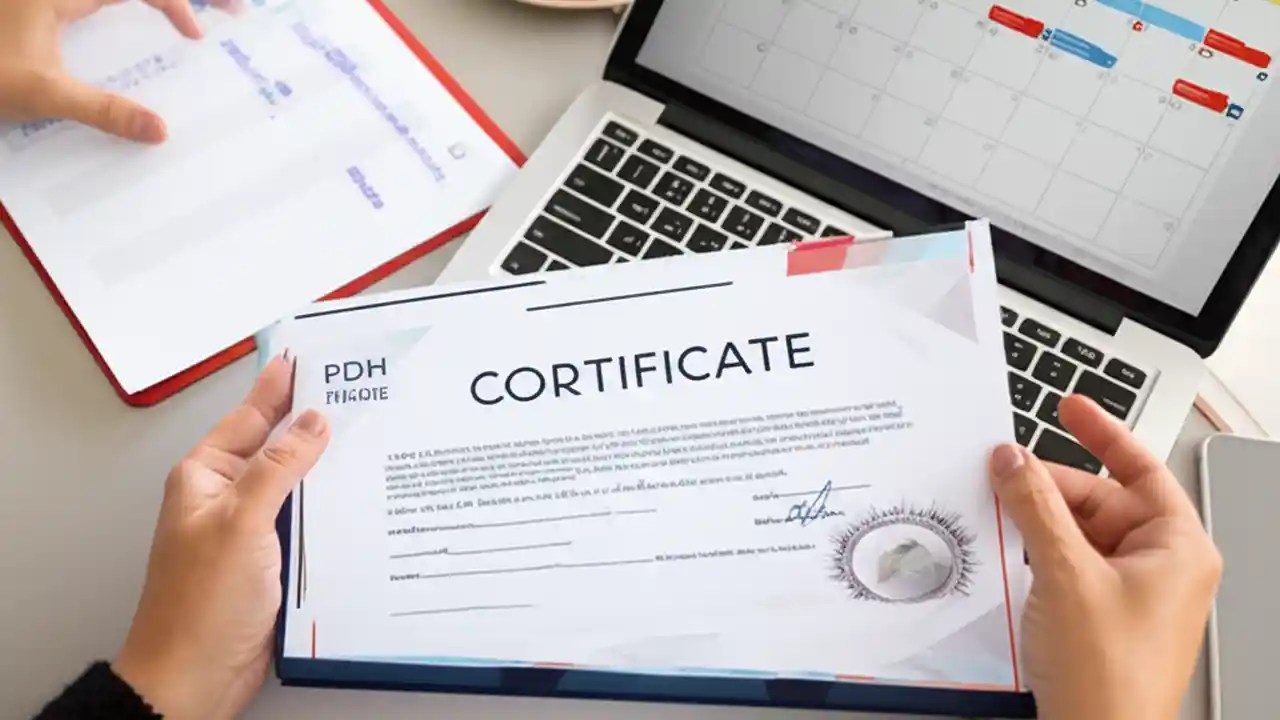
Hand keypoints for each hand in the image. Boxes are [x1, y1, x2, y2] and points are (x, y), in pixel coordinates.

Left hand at [0, 0, 227, 142]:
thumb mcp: (39, 91)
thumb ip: (102, 109)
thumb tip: (159, 131)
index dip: (175, 3)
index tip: (196, 34)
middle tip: (229, 6)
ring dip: (156, 2)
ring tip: (190, 16)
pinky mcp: (43, 9)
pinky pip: (102, 4)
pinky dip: (133, 6)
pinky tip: (142, 22)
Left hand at [113, 357, 330, 718]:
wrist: (194, 678)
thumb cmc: (198, 607)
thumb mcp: (240, 522)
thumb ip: (279, 469)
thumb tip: (312, 424)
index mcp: (206, 477)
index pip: (250, 416)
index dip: (280, 385)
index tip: (307, 356)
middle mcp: (228, 498)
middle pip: (279, 447)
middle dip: (315, 422)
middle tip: (356, 391)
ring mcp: (251, 530)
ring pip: (299, 486)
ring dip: (329, 469)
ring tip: (369, 437)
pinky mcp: (273, 561)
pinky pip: (308, 523)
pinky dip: (333, 510)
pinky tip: (360, 499)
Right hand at [989, 396, 1220, 719]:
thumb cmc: (1109, 677)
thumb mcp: (1065, 573)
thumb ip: (1035, 507)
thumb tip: (1013, 459)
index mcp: (1178, 548)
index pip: (1140, 469)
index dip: (1102, 432)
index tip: (1069, 405)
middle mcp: (1160, 566)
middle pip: (1098, 499)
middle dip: (1048, 487)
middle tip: (1001, 473)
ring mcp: (1129, 591)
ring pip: (1077, 531)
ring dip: (1038, 521)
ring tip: (1001, 513)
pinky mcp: (1099, 612)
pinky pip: (1067, 562)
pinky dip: (1037, 551)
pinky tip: (1010, 551)